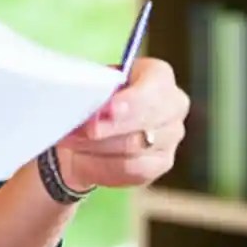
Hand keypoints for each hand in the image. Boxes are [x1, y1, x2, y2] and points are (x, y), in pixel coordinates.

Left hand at [54, 57, 189, 190]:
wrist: (89, 129)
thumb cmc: (94, 98)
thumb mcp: (91, 86)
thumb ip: (93, 90)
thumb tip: (85, 104)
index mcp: (158, 76)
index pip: (156, 85)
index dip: (132, 101)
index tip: (107, 110)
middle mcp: (173, 106)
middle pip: (148, 121)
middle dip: (111, 127)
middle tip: (83, 130)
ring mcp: (171, 137)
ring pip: (136, 147)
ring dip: (99, 146)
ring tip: (73, 141)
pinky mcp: (160, 163)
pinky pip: (132, 170)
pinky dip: (102, 165)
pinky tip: (83, 158)